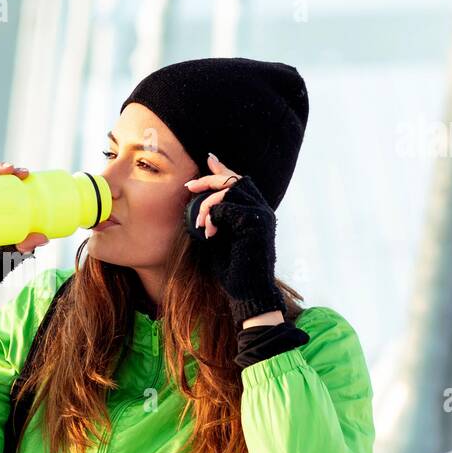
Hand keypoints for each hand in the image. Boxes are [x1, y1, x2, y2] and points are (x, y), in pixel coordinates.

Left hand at [182, 153, 286, 325]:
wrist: (248, 293)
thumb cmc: (233, 271)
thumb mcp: (219, 238)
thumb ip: (216, 218)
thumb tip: (199, 203)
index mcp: (255, 212)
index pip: (240, 181)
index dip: (223, 169)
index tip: (208, 159)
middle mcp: (262, 210)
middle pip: (235, 179)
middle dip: (209, 180)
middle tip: (189, 186)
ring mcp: (262, 215)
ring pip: (230, 189)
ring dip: (208, 203)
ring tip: (199, 224)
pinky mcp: (257, 223)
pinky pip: (228, 206)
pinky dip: (213, 216)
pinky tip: (209, 233)